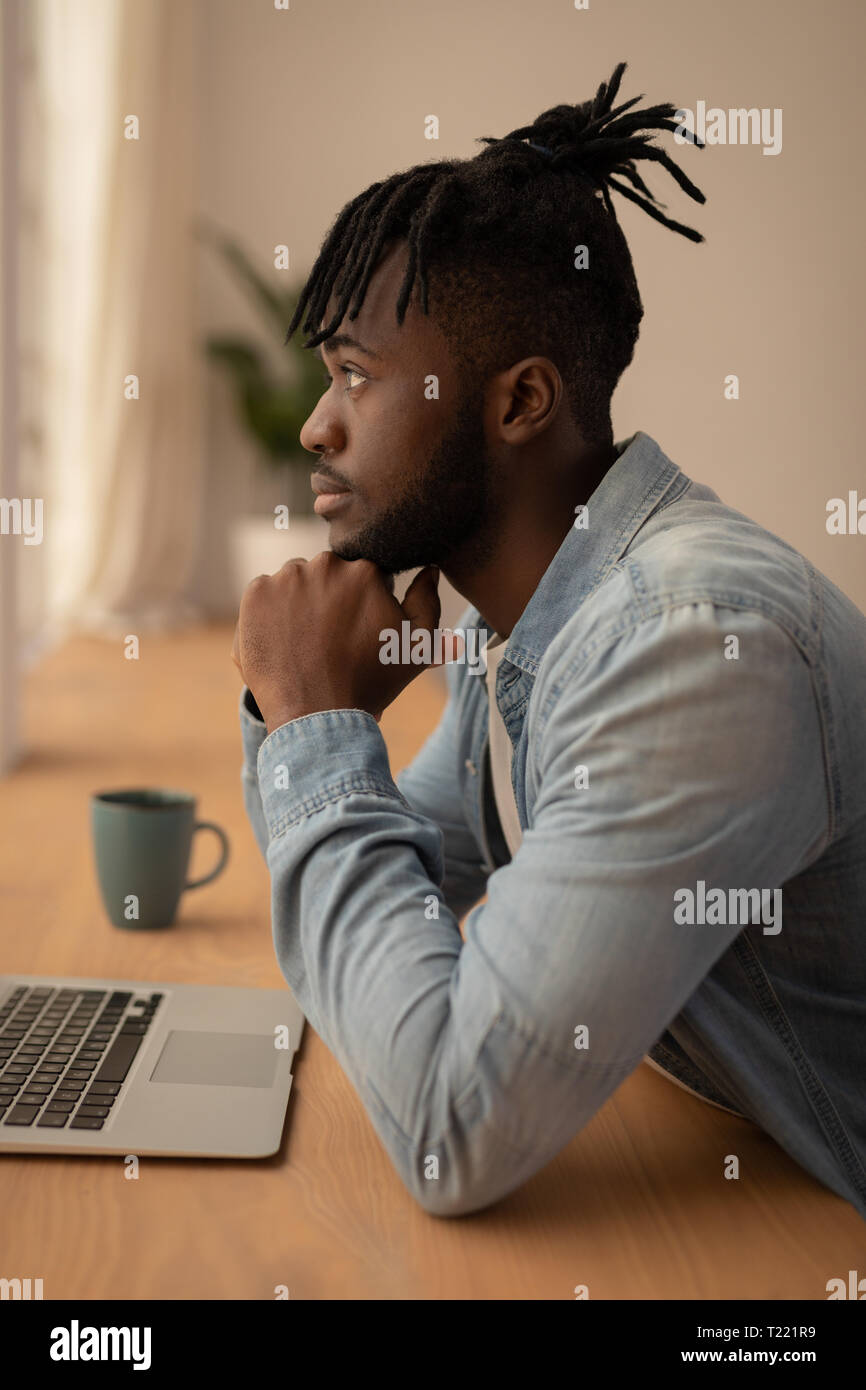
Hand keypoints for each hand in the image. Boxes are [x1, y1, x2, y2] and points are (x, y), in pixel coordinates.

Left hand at [231, 553, 442, 730]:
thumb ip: (427, 603)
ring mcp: (287, 578)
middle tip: (330, 642)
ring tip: (305, 643)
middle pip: (329, 576)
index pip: (364, 576)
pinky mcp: (256, 594)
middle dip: (330, 600)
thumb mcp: (415, 649)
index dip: (363, 605)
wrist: (316, 714)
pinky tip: (283, 642)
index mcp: (365, 571)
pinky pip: (265, 594)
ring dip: (300, 603)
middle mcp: (325, 565)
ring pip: (296, 583)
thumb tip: (430, 570)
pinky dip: (270, 613)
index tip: (356, 632)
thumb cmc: (369, 683)